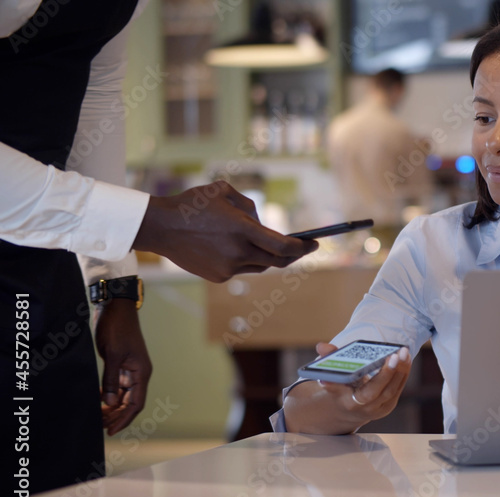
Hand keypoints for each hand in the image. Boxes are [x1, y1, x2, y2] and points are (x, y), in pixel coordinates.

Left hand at [94, 298, 152, 435]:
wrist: (116, 308)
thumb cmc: (117, 328)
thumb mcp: (112, 354)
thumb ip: (111, 380)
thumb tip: (110, 403)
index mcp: (141, 372)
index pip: (136, 403)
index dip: (124, 419)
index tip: (111, 431)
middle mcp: (138, 374)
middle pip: (130, 402)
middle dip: (116, 416)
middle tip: (100, 427)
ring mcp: (130, 370)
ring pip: (123, 396)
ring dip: (112, 407)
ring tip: (97, 417)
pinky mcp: (121, 365)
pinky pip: (117, 386)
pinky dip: (109, 396)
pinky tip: (99, 401)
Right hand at [132, 181, 318, 282]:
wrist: (160, 227)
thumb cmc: (192, 204)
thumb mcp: (223, 191)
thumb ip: (249, 206)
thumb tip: (261, 224)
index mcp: (242, 229)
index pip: (283, 245)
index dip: (303, 247)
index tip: (315, 244)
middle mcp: (238, 252)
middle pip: (278, 260)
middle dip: (294, 255)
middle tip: (303, 247)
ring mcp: (228, 268)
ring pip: (260, 266)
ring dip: (269, 257)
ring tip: (269, 245)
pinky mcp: (218, 277)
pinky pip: (242, 270)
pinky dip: (246, 261)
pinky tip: (238, 249)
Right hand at [284, 343, 412, 434]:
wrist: (346, 411)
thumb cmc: (339, 388)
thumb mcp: (331, 376)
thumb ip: (328, 359)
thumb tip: (322, 346)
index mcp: (348, 402)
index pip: (359, 394)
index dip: (363, 380)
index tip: (370, 367)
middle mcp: (364, 409)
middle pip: (380, 391)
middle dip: (389, 372)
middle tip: (397, 354)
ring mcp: (378, 409)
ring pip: (392, 390)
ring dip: (401, 370)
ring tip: (404, 352)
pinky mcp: (388, 406)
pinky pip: (398, 388)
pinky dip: (403, 373)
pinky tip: (406, 359)